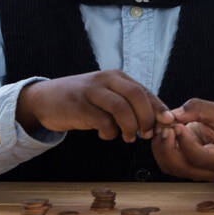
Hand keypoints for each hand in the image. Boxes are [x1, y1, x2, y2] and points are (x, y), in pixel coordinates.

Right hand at [16, 69, 169, 142]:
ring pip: (121, 108)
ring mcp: (91, 91)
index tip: (168, 124)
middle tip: (147, 134)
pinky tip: (106, 135)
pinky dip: (109, 132)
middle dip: (147, 118)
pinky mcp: (78, 105)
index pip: (145, 91)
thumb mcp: (107, 97)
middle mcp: (106, 79)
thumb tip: (158, 121)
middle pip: (137, 96)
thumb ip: (129, 105)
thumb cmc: (83, 101)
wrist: (45, 99)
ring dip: (130, 127)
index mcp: (117, 77)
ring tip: (128, 138)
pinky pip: (102, 121)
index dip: (159, 109)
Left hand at [151, 98, 213, 181]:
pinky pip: (168, 164)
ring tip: (164, 127)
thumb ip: (198, 109)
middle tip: (165, 125)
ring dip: (161, 147)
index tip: (177, 124)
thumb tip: (175, 115)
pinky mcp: (189, 171)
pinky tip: (165, 134)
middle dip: (167, 146)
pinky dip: (161, 150)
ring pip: (171, 168)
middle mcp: (213, 172)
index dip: (183, 141)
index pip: (198, 157)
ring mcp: (200, 174)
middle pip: (181, 167)